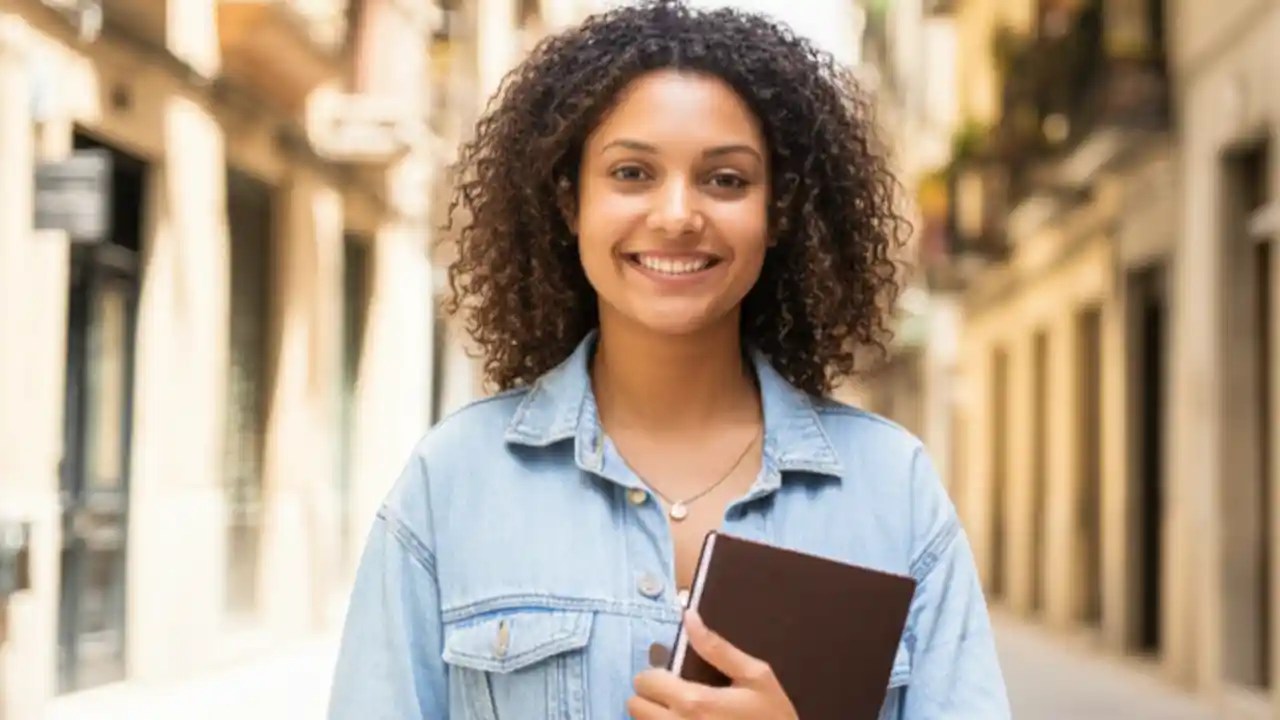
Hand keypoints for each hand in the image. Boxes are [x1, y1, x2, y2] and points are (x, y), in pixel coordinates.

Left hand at [627, 610, 798, 718]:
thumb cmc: (773, 718)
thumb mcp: (756, 676)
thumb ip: (717, 648)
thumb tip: (688, 616)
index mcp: (693, 702)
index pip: (645, 681)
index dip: (656, 674)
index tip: (671, 676)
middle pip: (634, 707)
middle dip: (649, 697)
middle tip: (672, 696)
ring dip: (653, 717)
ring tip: (678, 714)